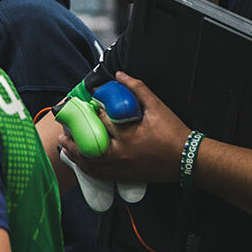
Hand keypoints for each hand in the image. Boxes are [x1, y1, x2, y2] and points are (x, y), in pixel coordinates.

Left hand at [57, 72, 187, 183]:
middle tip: (65, 126)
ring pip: (89, 162)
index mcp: (128, 135)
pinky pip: (97, 174)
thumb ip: (138, 89)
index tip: (82, 106)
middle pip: (88, 144)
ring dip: (74, 152)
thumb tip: (120, 76)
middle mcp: (121, 153)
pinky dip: (84, 167)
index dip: (89, 113)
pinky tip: (77, 160)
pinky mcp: (122, 176)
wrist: (187, 159)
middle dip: (74, 135)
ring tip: (63, 143)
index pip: (101, 122)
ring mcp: (120, 167)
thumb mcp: (157, 107)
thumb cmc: (173, 133)